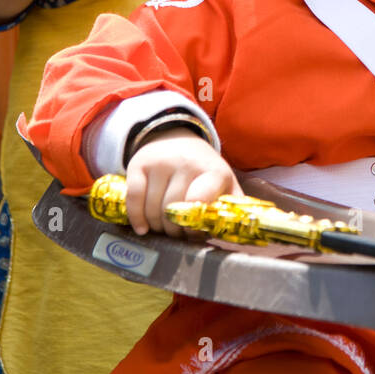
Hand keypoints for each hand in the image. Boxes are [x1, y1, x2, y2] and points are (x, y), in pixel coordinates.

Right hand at [124, 129, 242, 237]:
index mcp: (214, 171)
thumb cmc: (203, 170)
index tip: (192, 234)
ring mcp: (161, 162)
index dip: (193, 226)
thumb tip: (241, 229)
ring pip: (153, 208)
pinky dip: (136, 218)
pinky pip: (134, 198)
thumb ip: (232, 205)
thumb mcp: (224, 183)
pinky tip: (142, 229)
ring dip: (156, 226)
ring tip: (163, 229)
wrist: (177, 139)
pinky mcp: (139, 164)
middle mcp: (187, 163)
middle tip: (176, 234)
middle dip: (173, 230)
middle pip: (172, 210)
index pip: (199, 203)